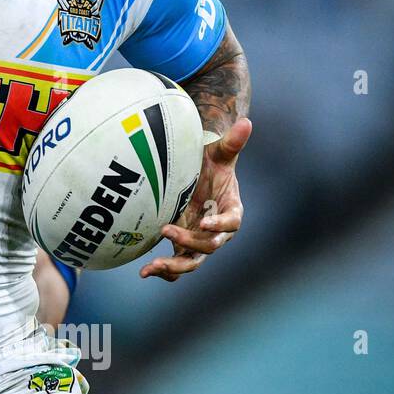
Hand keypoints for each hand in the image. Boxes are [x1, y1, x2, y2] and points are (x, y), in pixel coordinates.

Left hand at [140, 117, 251, 282]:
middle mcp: (216, 229)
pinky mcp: (182, 244)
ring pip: (191, 261)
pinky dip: (164, 271)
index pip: (231, 221)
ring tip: (150, 268)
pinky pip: (177, 264)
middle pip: (209, 246)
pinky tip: (146, 271)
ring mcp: (199, 239)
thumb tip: (247, 122)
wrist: (197, 174)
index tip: (203, 220)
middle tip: (167, 230)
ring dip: (173, 266)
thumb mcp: (220, 153)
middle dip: (189, 242)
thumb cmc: (211, 163)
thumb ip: (232, 142)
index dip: (219, 223)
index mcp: (231, 209)